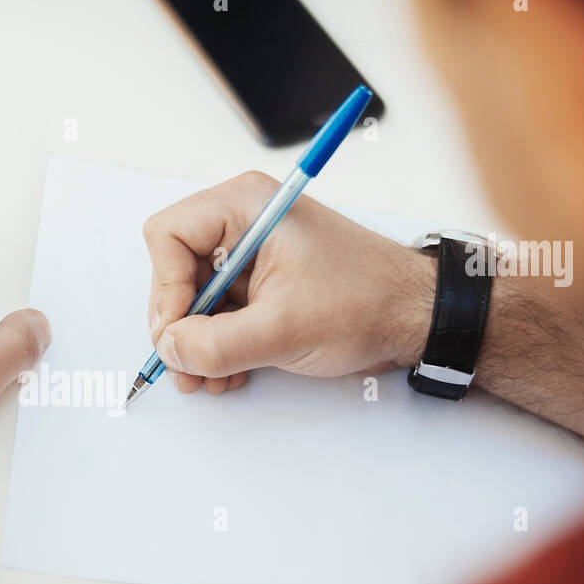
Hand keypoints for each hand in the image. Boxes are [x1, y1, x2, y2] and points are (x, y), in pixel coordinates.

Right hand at [144, 171, 436, 393]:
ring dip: (196, 344)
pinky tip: (229, 372)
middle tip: (189, 366)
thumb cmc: (368, 302)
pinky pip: (217, 314)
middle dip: (180, 326)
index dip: (165, 288)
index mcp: (245, 206)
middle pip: (174, 271)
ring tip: (211, 377)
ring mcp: (250, 256)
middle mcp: (242, 223)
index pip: (167, 236)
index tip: (180, 331)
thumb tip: (170, 350)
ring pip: (192, 300)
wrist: (417, 317)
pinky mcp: (260, 285)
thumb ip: (215, 344)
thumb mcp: (282, 330)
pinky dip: (216, 346)